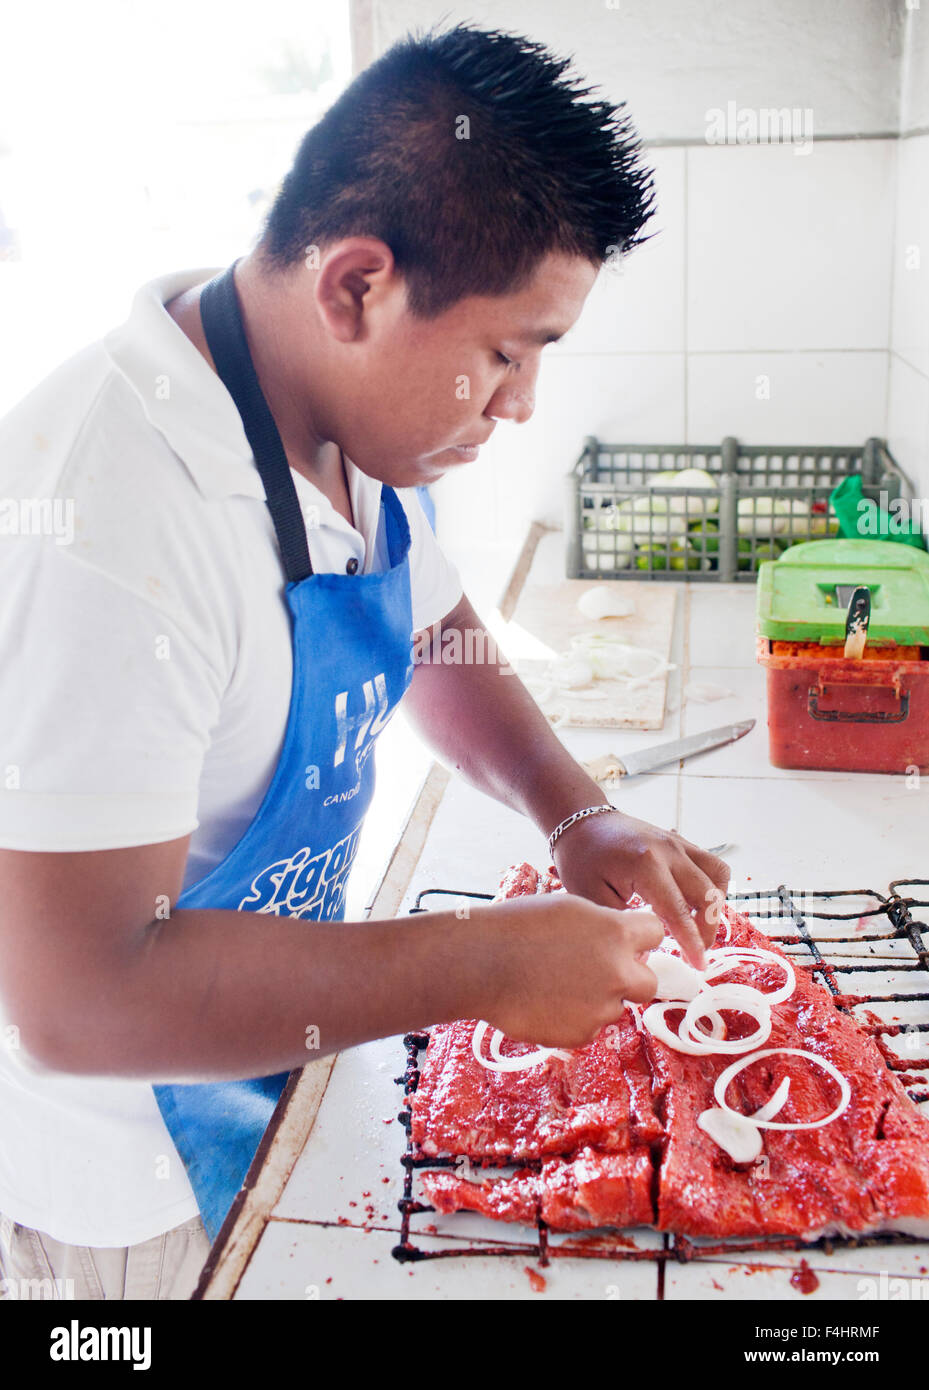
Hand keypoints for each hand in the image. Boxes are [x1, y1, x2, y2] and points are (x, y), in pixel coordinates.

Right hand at [474, 892, 663, 1049]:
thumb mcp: (569, 908)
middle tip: (598, 970)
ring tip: (556, 983)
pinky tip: (546, 1001)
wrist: (479, 964)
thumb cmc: (517, 927)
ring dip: (597, 998)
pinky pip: (590, 1027)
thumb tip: (622, 941)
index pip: (656, 933)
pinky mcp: (581, 1034)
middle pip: (649, 982)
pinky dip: (575, 1018)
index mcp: (616, 933)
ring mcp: (601, 1008)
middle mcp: (618, 972)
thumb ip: (604, 926)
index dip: (641, 937)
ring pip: (615, 1006)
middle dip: (630, 977)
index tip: (629, 941)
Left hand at [551, 810, 729, 968]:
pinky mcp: (681, 843)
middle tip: (695, 953)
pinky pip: (712, 865)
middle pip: (707, 895)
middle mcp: (669, 850)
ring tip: (697, 927)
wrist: (582, 821)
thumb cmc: (581, 859)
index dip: (691, 942)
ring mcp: (679, 843)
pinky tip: (694, 904)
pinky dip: (712, 887)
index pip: (678, 911)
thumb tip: (645, 956)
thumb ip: (621, 926)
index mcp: (646, 864)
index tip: (698, 966)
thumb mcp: (591, 897)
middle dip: (706, 930)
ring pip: (718, 876)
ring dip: (713, 906)